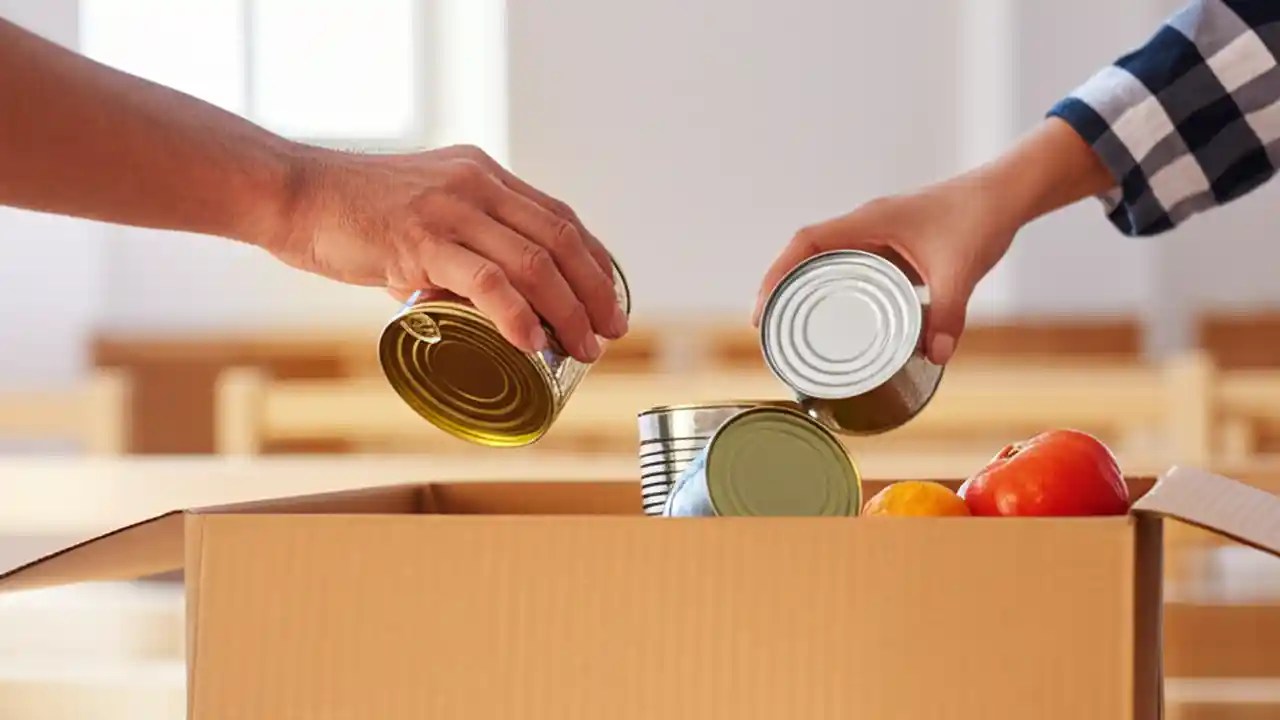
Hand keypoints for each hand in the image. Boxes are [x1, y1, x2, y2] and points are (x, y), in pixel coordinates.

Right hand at [272, 144, 625, 361]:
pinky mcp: (421, 240)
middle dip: (594, 290)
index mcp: (481, 174)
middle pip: (559, 239)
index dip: (593, 260)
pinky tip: (531, 342)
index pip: (558, 215)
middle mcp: (476, 184)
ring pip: (534, 261)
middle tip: (609, 332)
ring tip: (583, 348)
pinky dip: (517, 314)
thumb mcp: (419, 215)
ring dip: (568, 311)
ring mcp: (450, 210)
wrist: (292, 195)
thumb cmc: (349, 214)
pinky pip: (486, 279)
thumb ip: (449, 251)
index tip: (608, 299)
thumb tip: (468, 303)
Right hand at [753, 179, 1014, 364]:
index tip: (762, 310)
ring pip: (827, 261)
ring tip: (792, 329)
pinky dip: (837, 290)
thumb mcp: (961, 269)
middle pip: (806, 254)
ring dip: (806, 290)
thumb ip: (949, 314)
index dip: (777, 274)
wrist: (1006, 194)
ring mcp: (878, 235)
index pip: (806, 242)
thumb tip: (935, 357)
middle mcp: (867, 226)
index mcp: (870, 222)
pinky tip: (840, 319)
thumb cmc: (980, 216)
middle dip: (781, 289)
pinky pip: (852, 268)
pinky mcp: (893, 247)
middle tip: (768, 329)